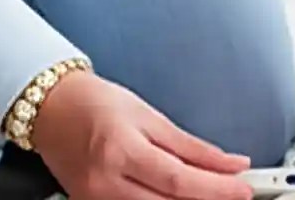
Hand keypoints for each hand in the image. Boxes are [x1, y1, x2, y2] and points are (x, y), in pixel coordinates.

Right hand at [32, 71, 253, 199]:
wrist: (51, 109)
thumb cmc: (96, 104)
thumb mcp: (149, 116)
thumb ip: (191, 146)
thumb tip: (229, 163)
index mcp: (122, 150)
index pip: (179, 180)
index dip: (216, 189)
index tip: (243, 189)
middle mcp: (105, 182)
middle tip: (235, 194)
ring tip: (210, 194)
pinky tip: (179, 199)